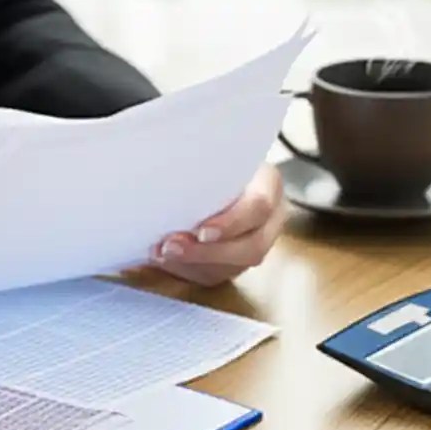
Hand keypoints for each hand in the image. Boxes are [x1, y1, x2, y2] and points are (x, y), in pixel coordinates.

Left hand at [150, 162, 286, 285]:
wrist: (219, 171)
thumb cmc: (212, 158)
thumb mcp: (214, 154)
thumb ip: (200, 165)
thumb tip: (165, 175)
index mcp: (270, 185)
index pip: (258, 207)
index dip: (230, 223)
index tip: (200, 231)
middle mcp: (271, 220)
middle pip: (250, 248)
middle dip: (206, 253)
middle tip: (169, 247)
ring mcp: (256, 244)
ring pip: (231, 268)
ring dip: (191, 264)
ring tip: (159, 254)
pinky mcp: (235, 263)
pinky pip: (214, 275)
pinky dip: (185, 270)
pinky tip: (164, 259)